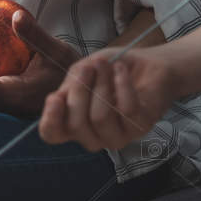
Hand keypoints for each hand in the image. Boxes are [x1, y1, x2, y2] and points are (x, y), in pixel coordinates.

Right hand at [38, 46, 181, 152]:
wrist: (150, 64)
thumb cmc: (113, 69)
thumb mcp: (85, 70)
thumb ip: (71, 84)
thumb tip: (60, 96)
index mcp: (74, 123)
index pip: (52, 134)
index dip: (50, 119)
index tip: (55, 97)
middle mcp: (93, 136)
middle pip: (75, 125)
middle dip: (80, 90)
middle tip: (90, 66)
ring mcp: (117, 136)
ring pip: (99, 118)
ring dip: (102, 84)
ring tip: (107, 65)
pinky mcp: (140, 127)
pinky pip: (126, 110)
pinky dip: (122, 84)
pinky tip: (121, 70)